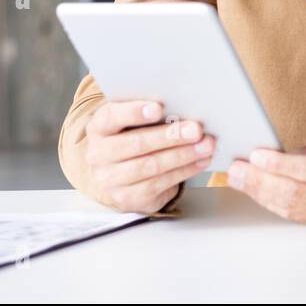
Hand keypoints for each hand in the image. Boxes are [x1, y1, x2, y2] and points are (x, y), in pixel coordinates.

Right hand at [84, 100, 214, 213]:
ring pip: (150, 166)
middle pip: (136, 144)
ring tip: (205, 145)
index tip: (159, 108)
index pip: (111, 117)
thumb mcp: (132, 123)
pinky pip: (159, 184)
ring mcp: (110, 180)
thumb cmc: (131, 138)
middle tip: (196, 129)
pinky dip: (184, 171)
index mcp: (99, 128)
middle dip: (170, 136)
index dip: (134, 112)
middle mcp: (99, 155)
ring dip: (182, 155)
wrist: (116, 176)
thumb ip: (150, 115)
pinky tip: (200, 161)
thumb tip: (184, 107)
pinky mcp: (127, 198)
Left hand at [225, 129, 305, 224]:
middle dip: (259, 181)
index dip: (278, 164)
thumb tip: (280, 154)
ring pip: (292, 208)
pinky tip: (260, 192)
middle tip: (236, 170)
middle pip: (294, 192)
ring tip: (240, 180)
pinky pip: (298, 215)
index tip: (255, 155)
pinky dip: (275, 204)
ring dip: (261, 194)